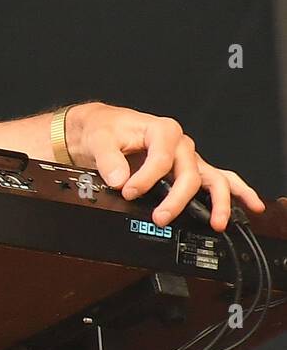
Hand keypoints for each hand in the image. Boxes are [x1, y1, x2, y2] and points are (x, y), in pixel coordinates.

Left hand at [66, 102, 264, 232]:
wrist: (104, 128)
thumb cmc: (106, 129)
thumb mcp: (100, 139)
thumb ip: (109, 160)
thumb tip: (119, 180)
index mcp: (162, 130)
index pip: (162, 159)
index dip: (145, 179)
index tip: (128, 191)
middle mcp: (181, 144)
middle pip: (189, 174)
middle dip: (176, 200)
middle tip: (160, 217)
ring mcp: (188, 158)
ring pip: (212, 179)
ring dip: (218, 202)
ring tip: (217, 221)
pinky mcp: (188, 170)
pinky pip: (218, 180)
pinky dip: (237, 192)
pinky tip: (250, 205)